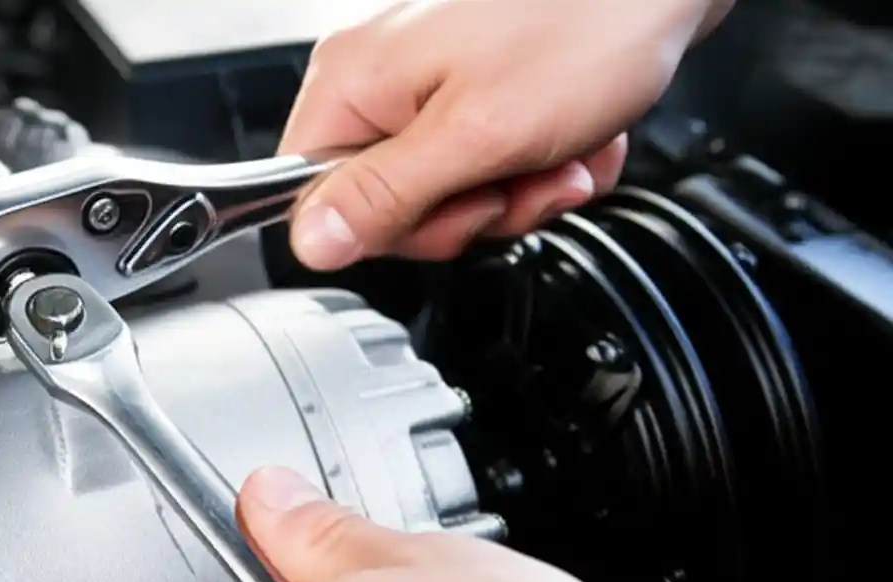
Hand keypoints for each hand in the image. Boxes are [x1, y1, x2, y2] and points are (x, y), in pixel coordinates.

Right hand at [279, 0, 735, 269]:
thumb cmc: (583, 24)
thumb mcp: (475, 136)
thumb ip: (385, 196)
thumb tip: (311, 244)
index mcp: (353, 82)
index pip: (318, 201)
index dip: (393, 228)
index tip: (456, 207)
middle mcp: (379, 77)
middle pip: (393, 205)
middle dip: (476, 207)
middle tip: (520, 176)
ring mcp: (430, 80)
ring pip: (452, 194)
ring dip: (522, 189)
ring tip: (562, 153)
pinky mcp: (478, 85)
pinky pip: (491, 164)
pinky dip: (544, 164)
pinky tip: (577, 138)